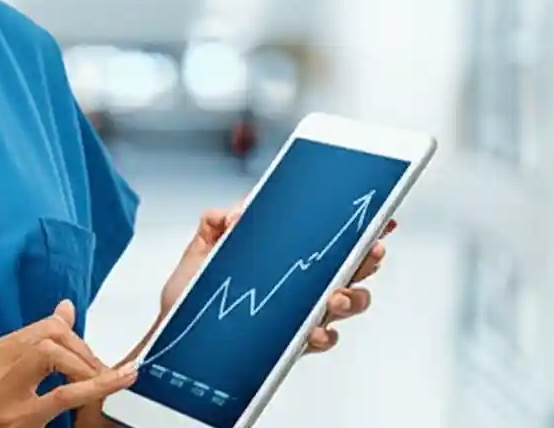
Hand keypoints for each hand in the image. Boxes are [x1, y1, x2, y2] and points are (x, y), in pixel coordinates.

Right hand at [0, 300, 137, 427]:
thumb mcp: (2, 381)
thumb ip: (32, 347)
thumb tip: (66, 308)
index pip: (38, 328)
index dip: (71, 337)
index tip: (86, 354)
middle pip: (47, 335)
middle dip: (82, 348)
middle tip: (99, 369)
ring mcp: (0, 393)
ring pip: (53, 354)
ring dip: (86, 364)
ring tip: (101, 379)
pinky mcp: (18, 418)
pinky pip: (65, 393)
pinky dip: (99, 384)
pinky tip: (121, 379)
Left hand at [159, 206, 396, 355]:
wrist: (174, 332)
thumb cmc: (192, 292)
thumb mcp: (202, 247)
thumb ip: (218, 222)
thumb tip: (239, 211)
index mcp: (285, 256)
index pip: (329, 239)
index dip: (359, 229)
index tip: (379, 219)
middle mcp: (300, 285)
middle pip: (351, 270)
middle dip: (367, 260)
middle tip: (369, 253)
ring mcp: (299, 313)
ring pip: (347, 304)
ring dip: (350, 298)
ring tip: (335, 296)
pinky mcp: (290, 341)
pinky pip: (321, 339)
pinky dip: (323, 334)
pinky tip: (316, 330)